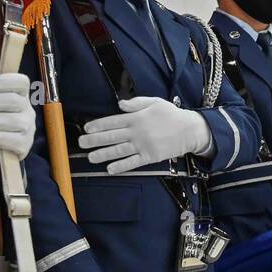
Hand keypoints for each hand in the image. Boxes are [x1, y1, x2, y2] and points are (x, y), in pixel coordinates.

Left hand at [79, 96, 212, 172]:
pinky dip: (121, 166)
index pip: (113, 121)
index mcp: (137, 118)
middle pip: (112, 136)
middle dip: (95, 140)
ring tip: (91, 157)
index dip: (98, 125)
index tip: (86, 128)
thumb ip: (136, 103)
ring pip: (119, 150)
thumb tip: (120, 104)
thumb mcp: (155, 102)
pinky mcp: (150, 156)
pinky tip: (110, 169)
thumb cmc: (172, 115)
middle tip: (81, 143)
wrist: (190, 130)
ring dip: (104, 154)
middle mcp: (137, 131)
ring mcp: (143, 145)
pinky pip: (133, 162)